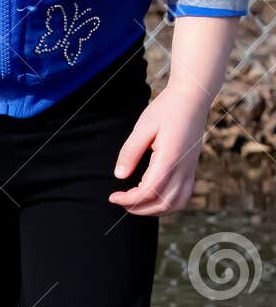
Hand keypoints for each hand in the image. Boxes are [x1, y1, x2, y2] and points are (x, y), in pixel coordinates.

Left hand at [109, 88, 210, 215]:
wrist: (193, 97)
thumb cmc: (166, 109)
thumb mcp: (142, 128)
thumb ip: (130, 152)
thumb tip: (120, 175)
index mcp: (170, 158)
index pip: (148, 192)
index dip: (128, 200)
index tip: (113, 197)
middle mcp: (184, 167)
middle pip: (163, 203)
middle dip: (139, 209)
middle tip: (120, 201)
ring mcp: (191, 168)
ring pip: (177, 203)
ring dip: (155, 210)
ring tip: (135, 203)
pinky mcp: (192, 167)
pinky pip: (184, 194)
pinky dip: (168, 203)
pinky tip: (152, 196)